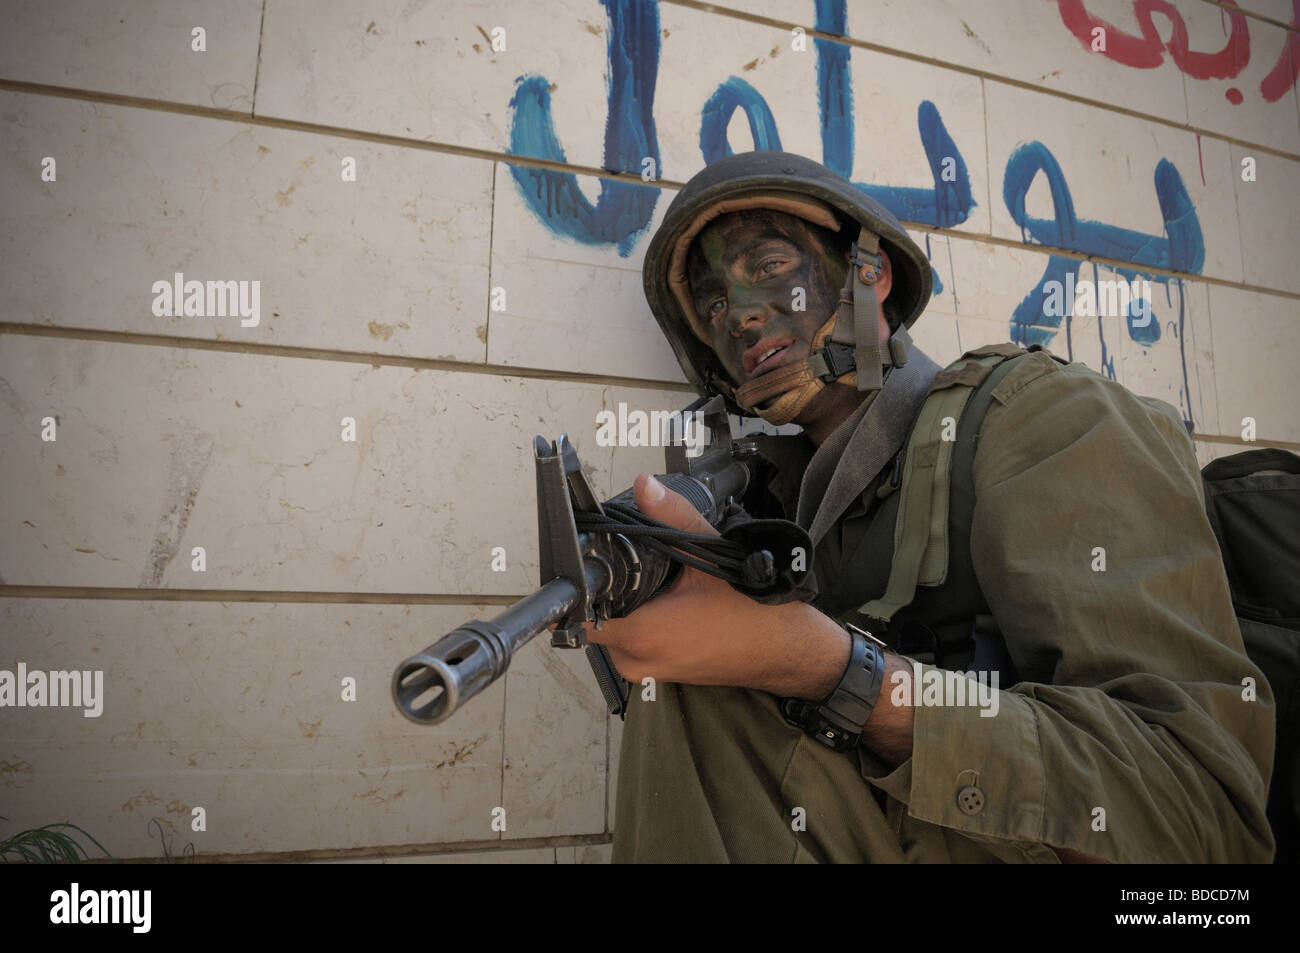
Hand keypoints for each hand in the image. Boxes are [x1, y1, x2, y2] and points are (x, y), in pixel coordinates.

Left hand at [586, 473, 851, 699]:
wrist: (784, 651)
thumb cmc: (751, 613)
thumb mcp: (711, 556)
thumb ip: (673, 517)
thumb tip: (644, 487)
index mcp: (643, 634)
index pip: (582, 611)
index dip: (584, 582)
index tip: (594, 560)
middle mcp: (636, 660)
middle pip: (595, 615)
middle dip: (610, 588)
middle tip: (636, 564)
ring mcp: (644, 671)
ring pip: (612, 628)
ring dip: (624, 605)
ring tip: (658, 584)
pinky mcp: (655, 673)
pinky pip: (630, 641)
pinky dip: (639, 619)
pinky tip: (665, 602)